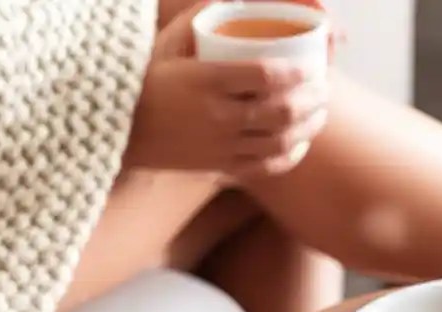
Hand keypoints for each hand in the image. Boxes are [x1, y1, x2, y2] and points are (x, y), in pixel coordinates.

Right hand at [124, 1, 330, 176]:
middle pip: (282, 110)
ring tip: (319, 113)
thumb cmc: (147, 79)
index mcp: (207, 79)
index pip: (267, 75)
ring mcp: (219, 144)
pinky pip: (264, 166)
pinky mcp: (218, 165)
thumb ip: (201, 14)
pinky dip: (289, 155)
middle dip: (313, 99)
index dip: (299, 72)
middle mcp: (217, 115)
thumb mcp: (169, 40)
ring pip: (279, 140)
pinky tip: (300, 144)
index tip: (312, 66)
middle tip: (324, 88)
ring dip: (308, 127)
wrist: (118, 128)